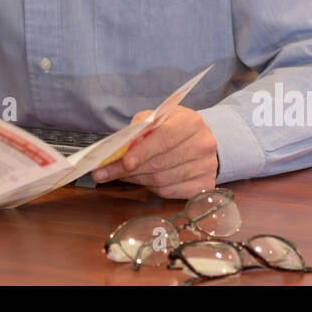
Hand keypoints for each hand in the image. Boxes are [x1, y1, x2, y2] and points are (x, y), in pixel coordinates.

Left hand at [92, 106, 219, 198]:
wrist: (200, 139)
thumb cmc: (173, 127)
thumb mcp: (157, 118)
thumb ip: (139, 129)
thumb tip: (118, 149)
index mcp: (190, 122)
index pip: (163, 139)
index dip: (141, 152)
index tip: (123, 162)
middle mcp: (202, 144)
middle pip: (160, 163)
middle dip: (129, 170)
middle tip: (104, 173)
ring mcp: (207, 167)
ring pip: (162, 180)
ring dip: (137, 179)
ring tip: (122, 174)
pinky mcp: (204, 185)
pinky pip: (169, 192)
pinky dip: (151, 188)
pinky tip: (144, 180)